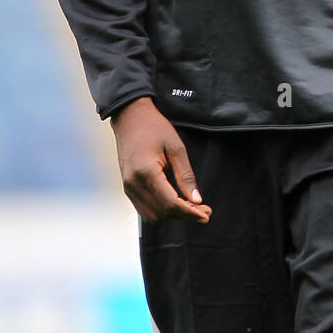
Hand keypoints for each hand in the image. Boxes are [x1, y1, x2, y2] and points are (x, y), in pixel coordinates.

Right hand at [111, 96, 211, 225]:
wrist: (130, 116)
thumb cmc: (153, 127)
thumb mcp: (176, 147)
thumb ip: (186, 176)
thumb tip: (196, 200)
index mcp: (146, 172)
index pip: (170, 203)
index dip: (190, 212)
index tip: (206, 214)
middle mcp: (133, 183)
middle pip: (162, 213)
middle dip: (184, 215)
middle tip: (203, 210)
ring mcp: (127, 186)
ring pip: (151, 216)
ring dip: (172, 216)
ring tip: (190, 208)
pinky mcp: (127, 186)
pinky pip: (143, 209)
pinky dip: (160, 211)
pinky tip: (175, 203)